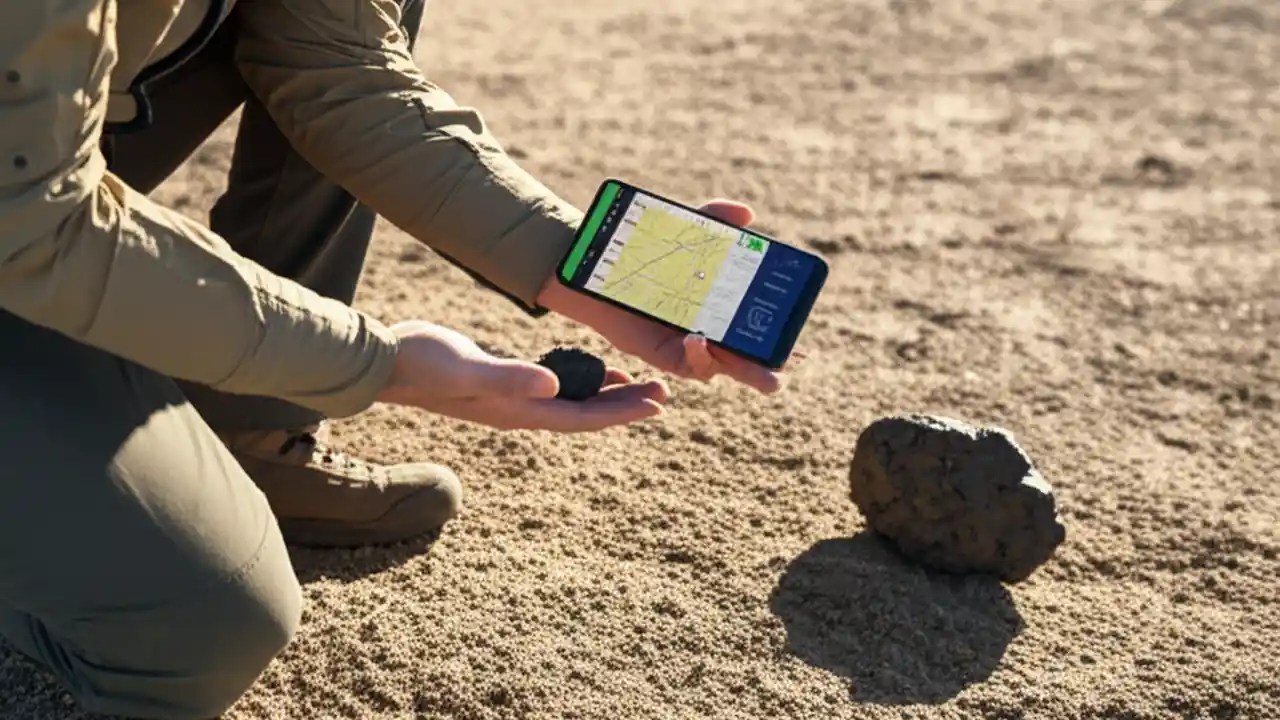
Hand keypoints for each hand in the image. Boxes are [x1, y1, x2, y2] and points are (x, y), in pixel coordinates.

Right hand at [376, 321, 667, 431]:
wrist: (382, 360)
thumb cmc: (421, 363)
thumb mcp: (467, 369)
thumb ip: (509, 378)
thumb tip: (554, 387)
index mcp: (518, 411)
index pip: (581, 418)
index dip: (620, 414)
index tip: (658, 406)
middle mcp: (519, 410)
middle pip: (585, 414)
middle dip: (625, 406)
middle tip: (665, 394)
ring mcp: (510, 398)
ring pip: (572, 402)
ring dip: (608, 396)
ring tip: (641, 386)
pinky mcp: (501, 382)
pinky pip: (553, 387)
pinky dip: (580, 381)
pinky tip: (592, 370)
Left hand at [537, 200, 782, 393]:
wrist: (605, 264)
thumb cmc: (653, 250)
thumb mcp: (687, 231)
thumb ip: (715, 221)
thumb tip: (748, 213)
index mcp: (727, 307)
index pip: (760, 327)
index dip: (780, 337)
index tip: (797, 343)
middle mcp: (714, 331)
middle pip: (749, 358)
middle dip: (768, 368)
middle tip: (781, 372)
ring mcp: (690, 346)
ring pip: (722, 367)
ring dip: (738, 367)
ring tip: (745, 360)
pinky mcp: (665, 354)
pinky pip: (689, 366)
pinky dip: (700, 356)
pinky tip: (699, 339)